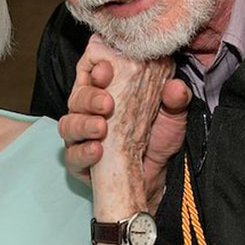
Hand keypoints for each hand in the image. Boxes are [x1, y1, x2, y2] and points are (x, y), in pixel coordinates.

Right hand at [58, 35, 190, 210]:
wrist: (158, 177)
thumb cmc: (159, 139)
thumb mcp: (172, 116)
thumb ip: (175, 100)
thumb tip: (176, 88)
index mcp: (107, 90)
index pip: (92, 70)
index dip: (95, 67)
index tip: (107, 70)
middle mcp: (89, 110)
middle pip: (77, 96)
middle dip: (89, 97)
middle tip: (107, 103)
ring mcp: (81, 135)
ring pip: (68, 124)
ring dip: (83, 124)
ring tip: (101, 128)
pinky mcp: (79, 161)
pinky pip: (71, 155)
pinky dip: (83, 152)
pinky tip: (97, 150)